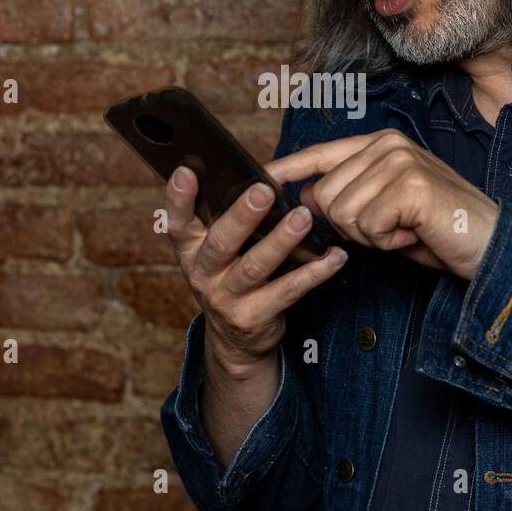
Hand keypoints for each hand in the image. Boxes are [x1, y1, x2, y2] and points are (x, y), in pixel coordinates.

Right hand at [162, 165, 348, 375]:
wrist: (235, 339)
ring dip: (281, 240)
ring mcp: (226, 298)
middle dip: (242, 216)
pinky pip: (288, 291)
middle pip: (221, 242)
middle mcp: (203, 274)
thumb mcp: (217, 252)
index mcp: (191, 250)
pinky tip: (334, 257)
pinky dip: (314, 273)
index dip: (178, 198)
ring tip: (303, 218)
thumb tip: (256, 178)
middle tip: (263, 191)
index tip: (186, 171)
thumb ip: (226, 220)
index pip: (177, 222)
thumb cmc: (231, 276)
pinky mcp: (254, 317)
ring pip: (255, 267)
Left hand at [263, 128, 498, 280]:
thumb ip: (348, 197)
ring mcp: (399, 160)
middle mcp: (387, 144)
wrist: (491, 245)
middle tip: (391, 229)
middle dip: (350, 227)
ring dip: (370, 237)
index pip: (321, 154)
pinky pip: (366, 226)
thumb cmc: (438, 231)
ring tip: (404, 230)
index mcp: (380, 144)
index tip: (259, 177)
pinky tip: (413, 234)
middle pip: (323, 195)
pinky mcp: (409, 183)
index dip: (288, 169)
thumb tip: (302, 196)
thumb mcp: (384, 212)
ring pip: (341, 213)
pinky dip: (387, 242)